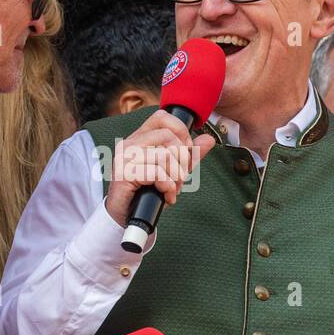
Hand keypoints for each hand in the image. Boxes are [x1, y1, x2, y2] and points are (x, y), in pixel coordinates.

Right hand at [104, 109, 216, 226]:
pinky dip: (167, 187)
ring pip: (165, 155)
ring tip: (172, 189)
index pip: (162, 117)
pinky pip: (157, 173)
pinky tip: (166, 196)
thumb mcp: (173, 171)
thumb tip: (208, 139)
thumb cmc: (147, 192)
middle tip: (179, 178)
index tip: (185, 151)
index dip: (180, 132)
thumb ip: (189, 155)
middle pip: (168, 137)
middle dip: (182, 160)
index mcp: (139, 138)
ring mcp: (125, 158)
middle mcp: (130, 144)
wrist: (125, 216)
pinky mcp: (125, 174)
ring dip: (175, 177)